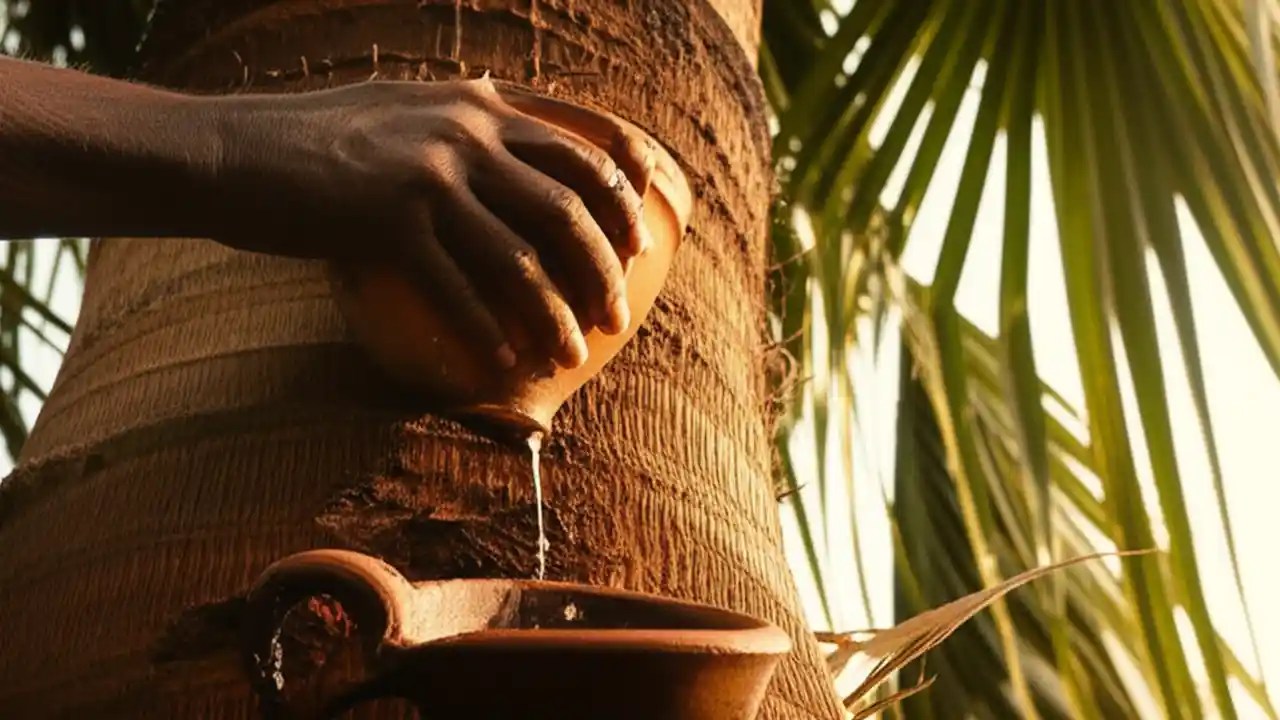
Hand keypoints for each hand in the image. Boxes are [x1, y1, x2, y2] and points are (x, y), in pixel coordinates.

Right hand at [215, 77, 655, 369]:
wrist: (232, 151)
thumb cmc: (318, 136)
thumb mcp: (405, 106)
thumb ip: (466, 118)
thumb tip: (515, 129)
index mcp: (478, 104)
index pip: (582, 145)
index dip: (624, 197)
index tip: (643, 241)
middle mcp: (464, 133)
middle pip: (567, 208)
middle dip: (605, 270)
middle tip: (618, 316)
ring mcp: (426, 176)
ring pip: (521, 258)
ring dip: (556, 315)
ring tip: (573, 356)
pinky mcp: (385, 223)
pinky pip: (457, 289)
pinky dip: (488, 330)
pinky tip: (506, 361)